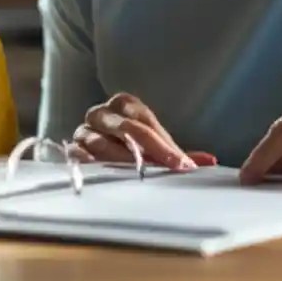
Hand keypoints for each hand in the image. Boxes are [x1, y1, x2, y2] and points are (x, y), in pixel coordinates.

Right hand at [72, 93, 217, 170]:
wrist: (92, 151)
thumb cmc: (129, 147)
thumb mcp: (156, 147)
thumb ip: (179, 154)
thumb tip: (210, 162)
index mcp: (123, 105)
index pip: (144, 119)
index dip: (164, 142)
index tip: (181, 164)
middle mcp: (101, 114)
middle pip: (125, 127)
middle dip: (149, 150)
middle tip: (168, 169)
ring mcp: (83, 131)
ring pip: (101, 142)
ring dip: (123, 159)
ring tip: (140, 175)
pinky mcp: (71, 150)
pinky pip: (77, 155)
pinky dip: (92, 164)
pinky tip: (106, 175)